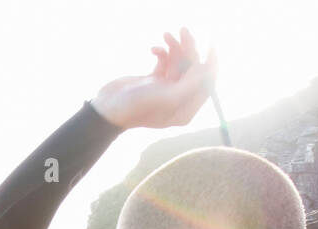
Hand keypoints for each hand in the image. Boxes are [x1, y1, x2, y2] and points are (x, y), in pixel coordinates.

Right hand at [90, 27, 216, 130]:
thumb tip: (208, 69)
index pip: (206, 84)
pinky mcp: (154, 81)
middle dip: (189, 49)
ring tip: (167, 34)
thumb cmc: (136, 107)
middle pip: (193, 70)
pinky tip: (153, 49)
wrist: (107, 109)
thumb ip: (190, 84)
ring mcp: (166, 90)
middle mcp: (179, 101)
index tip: (211, 44)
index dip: (211, 64)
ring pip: (179, 63)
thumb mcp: (167, 97)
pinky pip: (165, 62)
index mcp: (185, 110)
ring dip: (175, 47)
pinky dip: (162, 53)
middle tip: (183, 30)